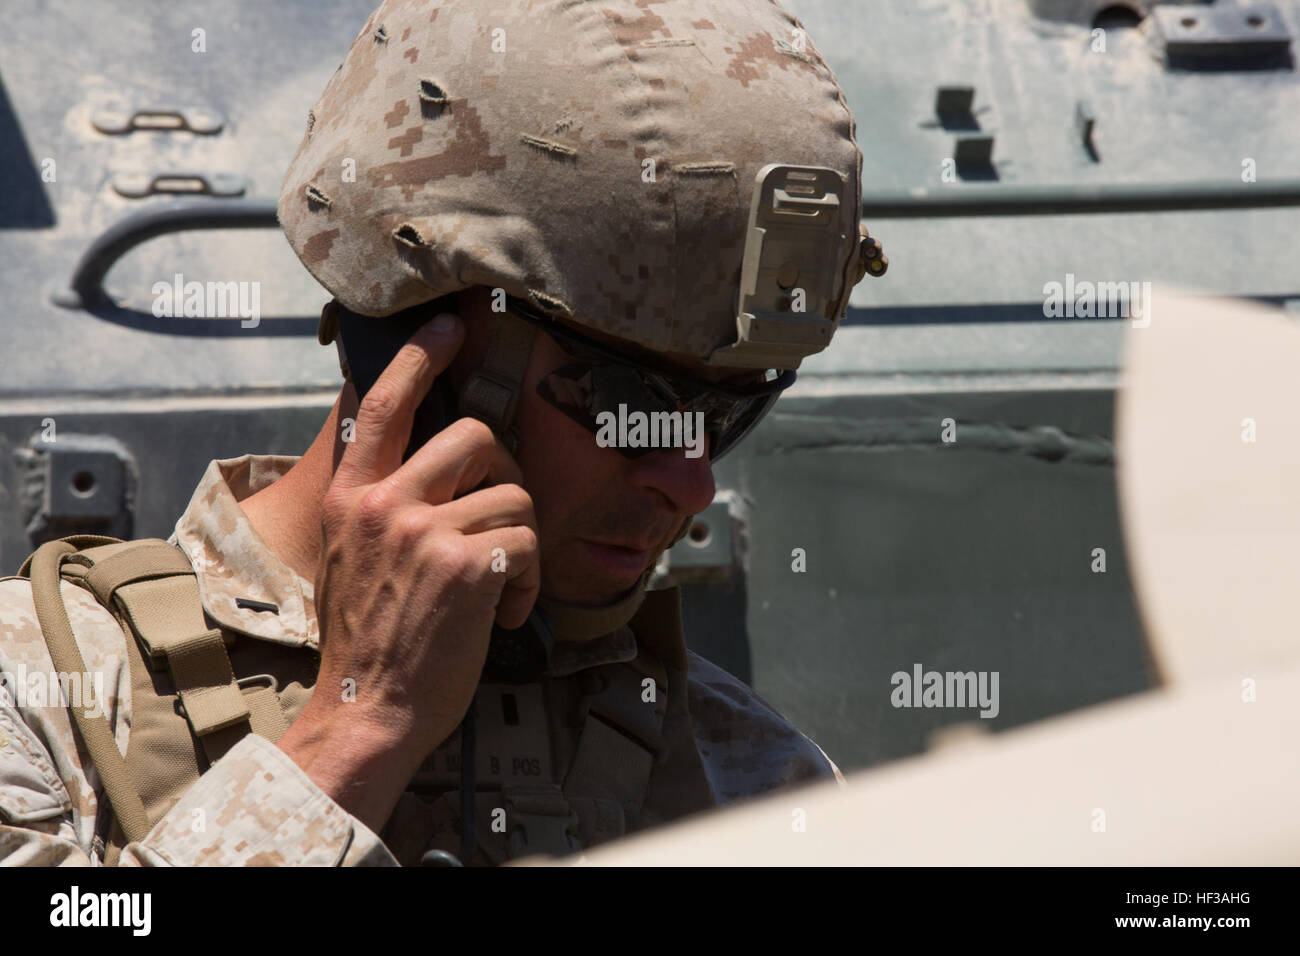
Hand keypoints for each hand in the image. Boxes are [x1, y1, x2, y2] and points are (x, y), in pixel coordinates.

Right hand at [277, 312, 539, 829]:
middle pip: (473, 434)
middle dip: (506, 467)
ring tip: (502, 584)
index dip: (421, 357)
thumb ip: (382, 506)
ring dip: (520, 540)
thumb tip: (426, 469)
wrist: (367, 709)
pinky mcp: (465, 565)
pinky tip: (506, 613)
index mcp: (352, 497)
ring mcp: (424, 531)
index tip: (451, 327)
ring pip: (513, 492)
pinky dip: (529, 581)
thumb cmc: (368, 641)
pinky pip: (526, 542)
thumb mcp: (352, 558)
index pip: (384, 404)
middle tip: (502, 514)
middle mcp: (383, 503)